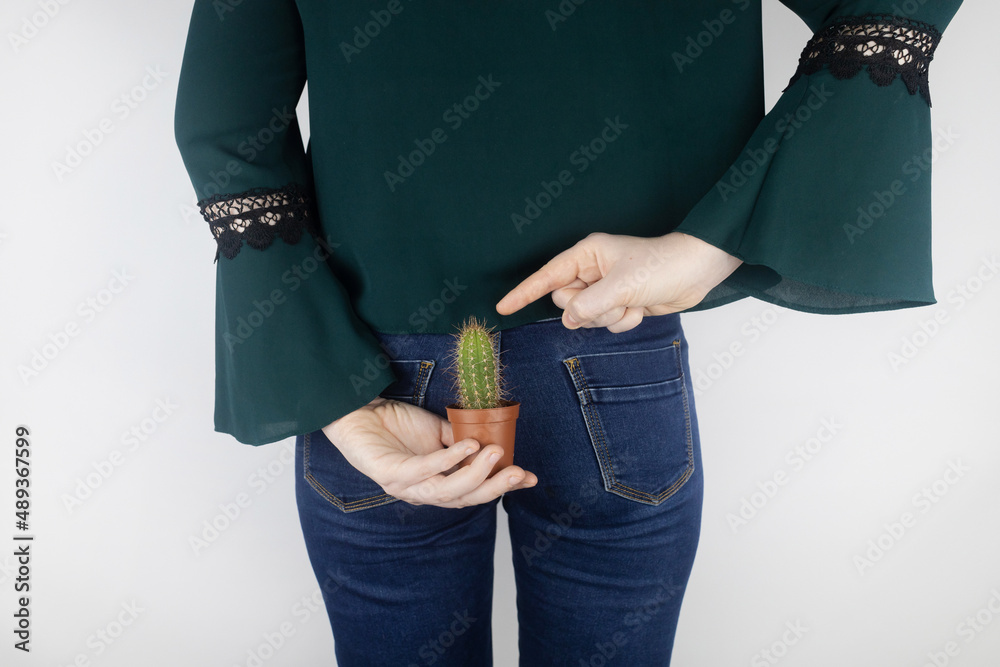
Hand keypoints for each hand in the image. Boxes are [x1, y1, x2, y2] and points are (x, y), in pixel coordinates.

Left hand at [322, 397, 536, 507]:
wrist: (358, 412)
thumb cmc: (395, 424)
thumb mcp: (437, 431)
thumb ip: (461, 441)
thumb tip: (489, 443)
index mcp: (435, 483)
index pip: (472, 492)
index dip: (501, 487)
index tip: (529, 479)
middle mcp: (421, 491)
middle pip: (463, 498)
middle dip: (494, 487)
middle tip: (518, 473)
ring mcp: (405, 486)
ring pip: (446, 491)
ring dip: (475, 474)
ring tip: (494, 454)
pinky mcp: (389, 474)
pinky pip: (424, 471)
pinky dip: (448, 460)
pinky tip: (466, 447)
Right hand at [495, 231, 742, 331]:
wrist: (696, 271)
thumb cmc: (662, 266)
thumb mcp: (622, 286)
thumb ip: (590, 304)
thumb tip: (569, 318)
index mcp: (587, 254)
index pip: (547, 276)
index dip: (523, 293)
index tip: (502, 308)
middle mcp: (592, 270)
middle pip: (566, 302)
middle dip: (588, 310)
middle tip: (613, 301)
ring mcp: (605, 288)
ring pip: (585, 316)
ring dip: (608, 318)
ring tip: (630, 304)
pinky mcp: (619, 303)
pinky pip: (605, 323)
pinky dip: (622, 322)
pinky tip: (640, 309)